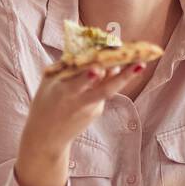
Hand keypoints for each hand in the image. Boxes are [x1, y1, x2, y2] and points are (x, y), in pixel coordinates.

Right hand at [15, 63, 143, 185]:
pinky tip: (113, 68)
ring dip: (125, 77)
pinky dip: (108, 78)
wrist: (47, 137)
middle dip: (123, 76)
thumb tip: (86, 48)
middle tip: (139, 63)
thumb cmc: (45, 103)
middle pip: (105, 89)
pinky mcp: (97, 111)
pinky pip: (104, 91)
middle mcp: (80, 101)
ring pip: (109, 89)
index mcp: (63, 92)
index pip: (78, 83)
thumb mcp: (48, 82)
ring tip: (139, 64)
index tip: (98, 68)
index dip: (88, 76)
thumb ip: (66, 66)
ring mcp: (92, 108)